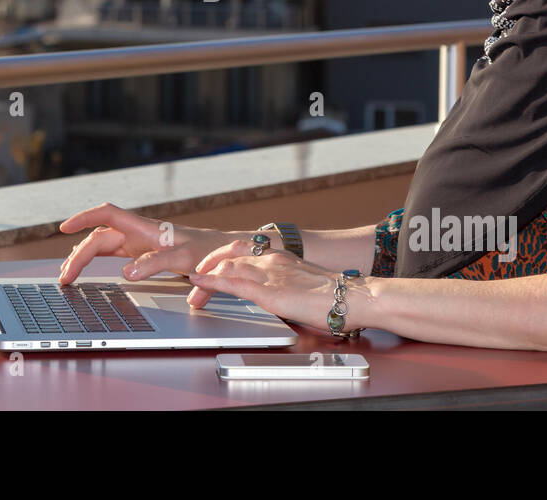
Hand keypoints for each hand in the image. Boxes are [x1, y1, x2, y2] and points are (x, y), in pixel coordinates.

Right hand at [57, 202, 244, 284]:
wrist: (226, 254)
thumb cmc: (209, 250)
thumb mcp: (185, 257)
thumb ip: (157, 263)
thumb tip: (127, 272)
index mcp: (146, 228)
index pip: (107, 215)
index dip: (84, 218)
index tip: (64, 228)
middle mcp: (139, 234)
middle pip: (100, 238)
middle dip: (79, 256)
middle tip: (65, 278)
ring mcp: (140, 245)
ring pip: (104, 247)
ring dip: (84, 259)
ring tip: (67, 276)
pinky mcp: (144, 256)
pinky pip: (113, 256)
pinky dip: (97, 263)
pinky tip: (86, 272)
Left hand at [189, 238, 373, 334]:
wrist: (353, 298)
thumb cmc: (334, 297)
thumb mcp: (301, 284)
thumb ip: (283, 285)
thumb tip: (272, 296)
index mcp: (280, 257)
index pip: (241, 249)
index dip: (220, 256)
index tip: (208, 266)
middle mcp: (271, 260)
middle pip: (228, 255)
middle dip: (207, 265)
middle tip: (195, 278)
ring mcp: (269, 274)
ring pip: (226, 266)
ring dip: (204, 277)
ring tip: (192, 288)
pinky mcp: (269, 292)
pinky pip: (232, 282)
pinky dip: (211, 281)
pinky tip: (199, 283)